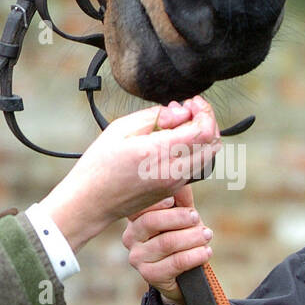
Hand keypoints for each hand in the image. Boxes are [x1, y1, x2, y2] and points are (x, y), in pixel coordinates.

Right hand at [43, 97, 220, 253]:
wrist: (92, 202)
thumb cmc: (99, 164)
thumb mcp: (120, 129)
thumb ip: (153, 117)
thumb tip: (180, 112)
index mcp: (158, 152)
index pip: (203, 130)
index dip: (204, 111)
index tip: (192, 101)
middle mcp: (172, 170)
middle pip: (213, 143)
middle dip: (207, 121)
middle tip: (188, 110)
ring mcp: (174, 183)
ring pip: (208, 157)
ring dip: (202, 137)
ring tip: (181, 124)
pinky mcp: (172, 190)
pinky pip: (195, 167)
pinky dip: (194, 150)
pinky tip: (174, 141)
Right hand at [122, 183, 212, 304]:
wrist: (183, 277)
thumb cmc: (181, 239)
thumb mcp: (182, 217)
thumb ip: (181, 199)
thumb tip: (184, 177)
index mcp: (135, 218)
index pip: (140, 206)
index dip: (155, 202)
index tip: (171, 200)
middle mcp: (130, 237)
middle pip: (151, 222)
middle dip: (179, 218)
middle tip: (197, 217)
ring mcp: (137, 257)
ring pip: (166, 243)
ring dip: (191, 237)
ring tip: (207, 235)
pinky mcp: (149, 275)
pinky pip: (175, 262)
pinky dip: (194, 256)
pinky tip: (206, 251)